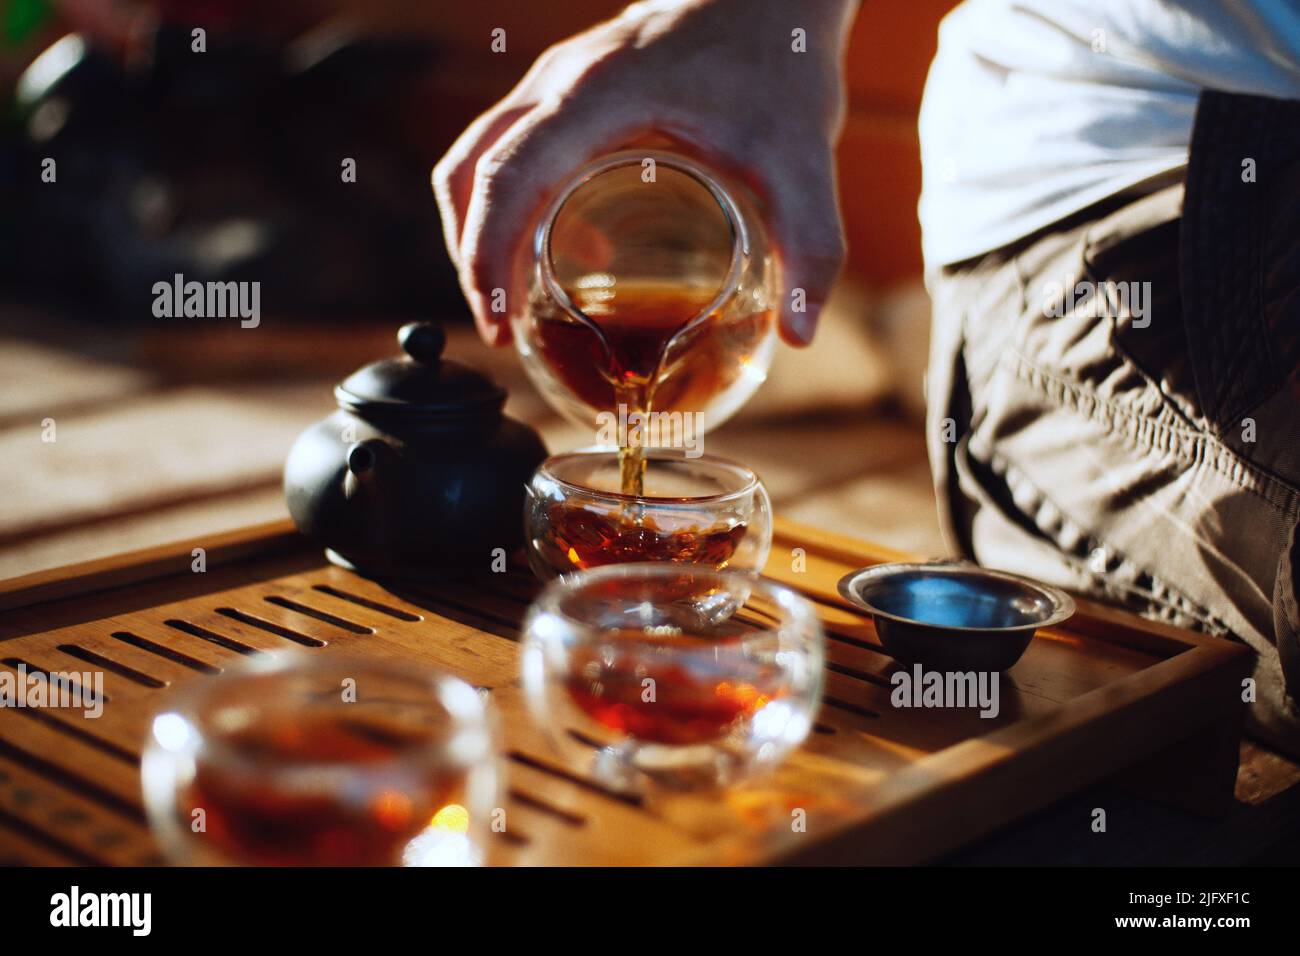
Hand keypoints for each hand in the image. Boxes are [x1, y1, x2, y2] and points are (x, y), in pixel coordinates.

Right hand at [433, 0, 853, 346]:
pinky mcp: (564, 90)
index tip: (501, 322)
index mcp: (598, 95)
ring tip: (511, 299)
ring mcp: (553, 80)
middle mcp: (559, 82)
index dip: (486, 255)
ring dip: (477, 230)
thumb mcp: (805, 156)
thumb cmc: (777, 65)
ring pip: (474, 157)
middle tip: (503, 327)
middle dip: (472, 257)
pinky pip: (503, 147)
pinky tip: (552, 251)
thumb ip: (811, 243)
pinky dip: (502, 204)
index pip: (506, 176)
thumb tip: (799, 335)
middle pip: (469, 171)